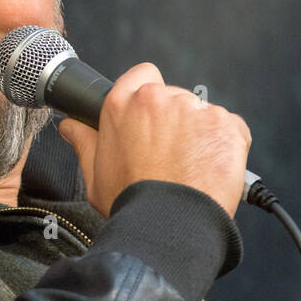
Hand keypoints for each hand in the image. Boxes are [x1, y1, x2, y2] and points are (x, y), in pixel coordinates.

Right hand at [58, 62, 251, 219]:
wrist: (169, 225)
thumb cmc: (131, 202)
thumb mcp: (95, 174)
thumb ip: (84, 142)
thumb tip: (71, 126)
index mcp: (122, 104)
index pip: (141, 75)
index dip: (147, 95)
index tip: (149, 116)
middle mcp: (158, 99)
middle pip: (173, 97)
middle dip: (173, 120)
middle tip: (168, 154)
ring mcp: (194, 109)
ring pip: (200, 113)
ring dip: (198, 132)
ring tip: (189, 167)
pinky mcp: (225, 123)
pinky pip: (229, 128)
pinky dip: (223, 145)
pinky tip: (209, 169)